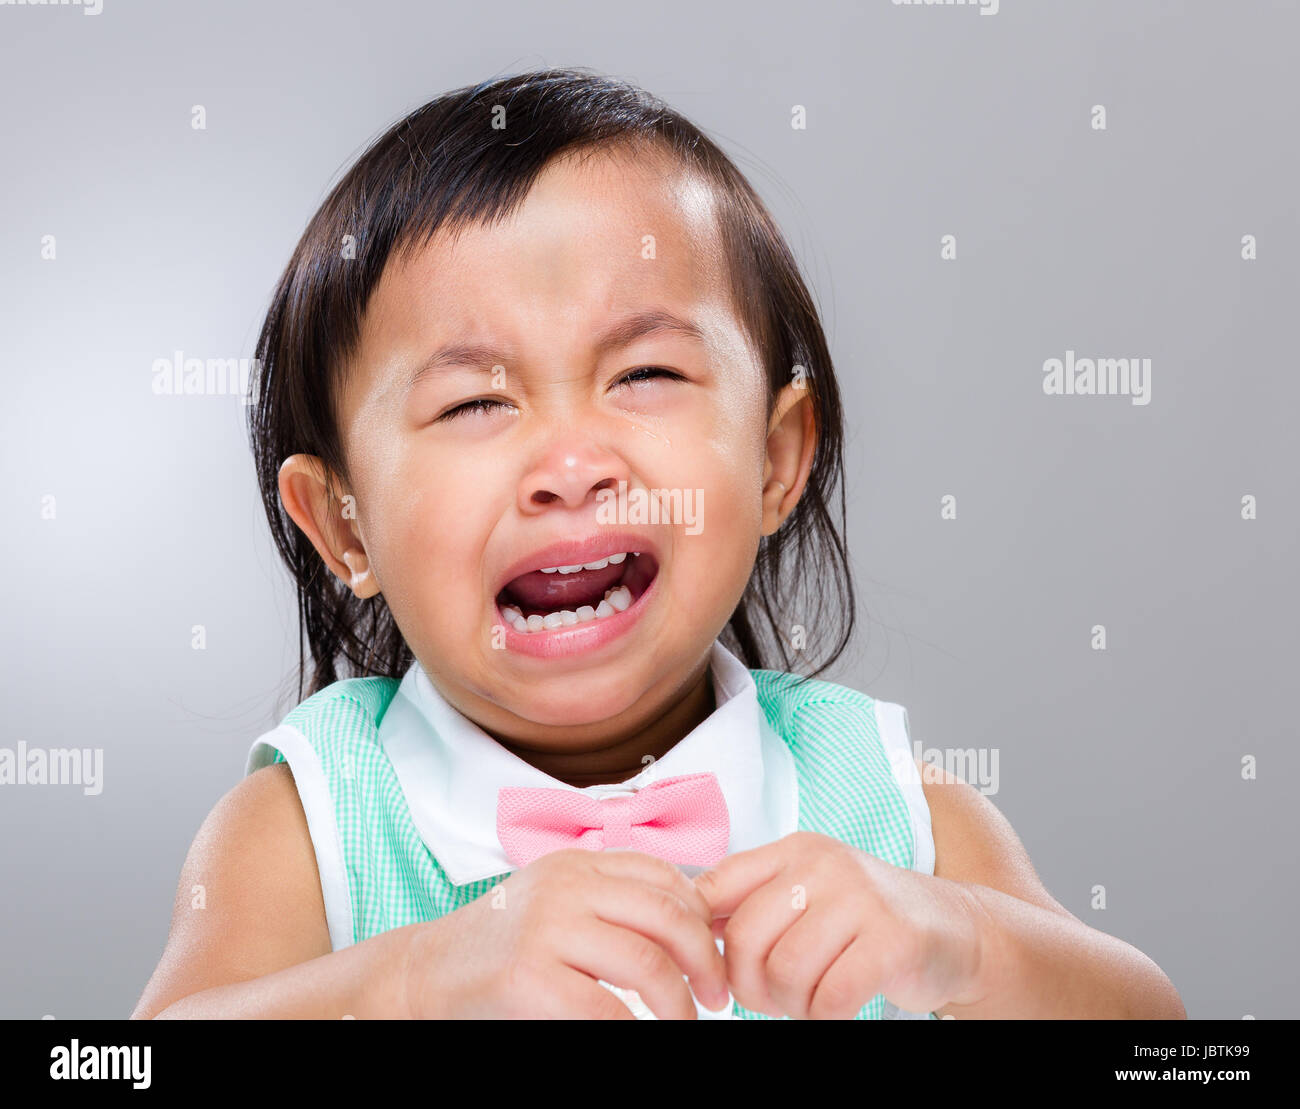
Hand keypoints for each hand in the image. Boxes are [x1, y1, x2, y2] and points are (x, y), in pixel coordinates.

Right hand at [403, 848, 730, 1018]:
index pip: (666, 877)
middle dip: (706, 960)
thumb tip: (692, 927)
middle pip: (669, 916)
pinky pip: (608, 1010)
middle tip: (718, 995)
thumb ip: (609, 902)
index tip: (715, 952)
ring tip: (686, 1022)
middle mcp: (566, 885)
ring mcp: (546, 927)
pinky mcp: (527, 975)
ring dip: (680, 1003)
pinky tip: (640, 1035)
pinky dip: (637, 1029)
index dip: (703, 917)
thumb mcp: (556, 902)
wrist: (423, 974)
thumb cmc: (499, 946)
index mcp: (577, 863)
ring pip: (648, 962)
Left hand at [693, 830, 984, 1018]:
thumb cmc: (867, 919)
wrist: (956, 929)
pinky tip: (835, 1008)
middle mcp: (824, 864)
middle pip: (746, 938)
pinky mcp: (893, 939)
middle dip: (749, 986)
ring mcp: (861, 898)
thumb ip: (755, 902)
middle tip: (770, 999)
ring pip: (785, 971)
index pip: (716, 887)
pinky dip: (824, 1016)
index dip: (702, 938)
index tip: (712, 972)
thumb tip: (689, 931)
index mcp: (794, 850)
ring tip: (808, 1002)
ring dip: (790, 1005)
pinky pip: (830, 996)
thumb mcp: (809, 892)